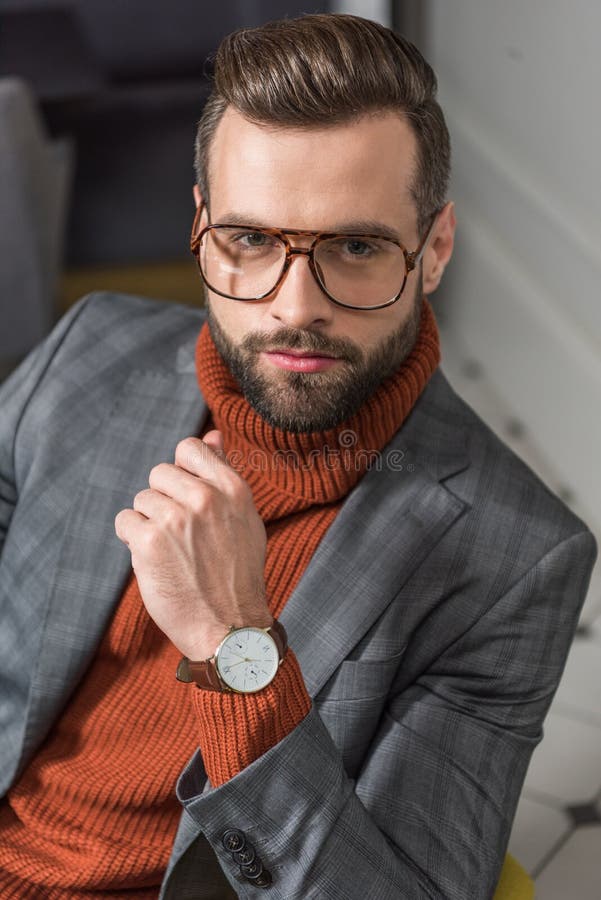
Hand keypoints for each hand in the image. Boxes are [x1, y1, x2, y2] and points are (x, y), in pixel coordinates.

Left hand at [114, 431, 271, 659]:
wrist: (230, 626)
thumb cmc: (237, 573)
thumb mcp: (244, 518)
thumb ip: (223, 474)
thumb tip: (211, 434)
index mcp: (233, 489)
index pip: (190, 448)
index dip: (181, 470)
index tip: (185, 496)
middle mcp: (205, 498)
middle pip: (160, 473)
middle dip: (163, 500)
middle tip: (182, 534)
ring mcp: (176, 519)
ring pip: (142, 499)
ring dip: (149, 523)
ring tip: (172, 552)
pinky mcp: (149, 543)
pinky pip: (125, 522)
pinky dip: (132, 541)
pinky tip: (155, 561)